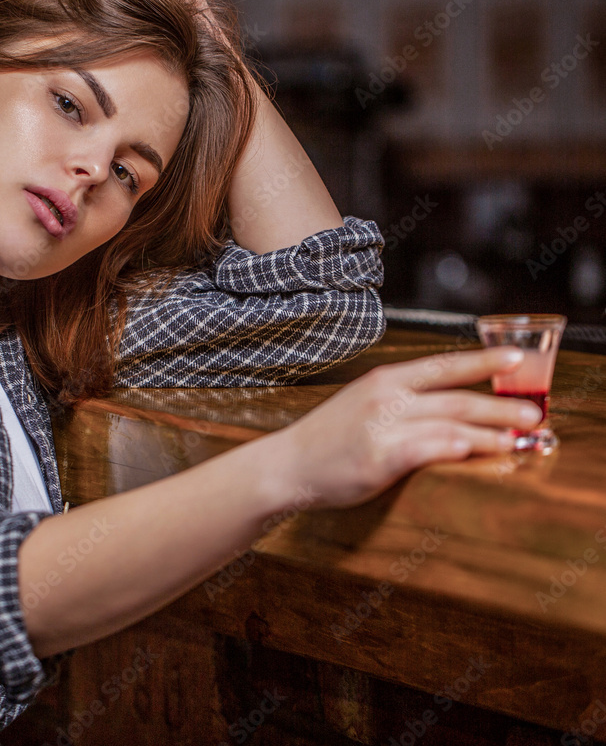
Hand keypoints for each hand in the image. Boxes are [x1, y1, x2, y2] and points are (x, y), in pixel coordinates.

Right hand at [276, 347, 541, 509]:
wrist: (288, 463)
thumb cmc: (331, 437)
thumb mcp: (365, 403)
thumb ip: (405, 400)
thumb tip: (452, 404)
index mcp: (386, 379)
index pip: (443, 366)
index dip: (483, 361)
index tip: (516, 358)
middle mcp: (386, 397)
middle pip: (455, 397)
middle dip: (500, 405)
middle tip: (535, 413)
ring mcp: (381, 426)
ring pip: (448, 424)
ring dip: (489, 432)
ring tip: (519, 438)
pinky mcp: (377, 458)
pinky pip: (421, 450)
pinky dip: (448, 447)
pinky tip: (470, 449)